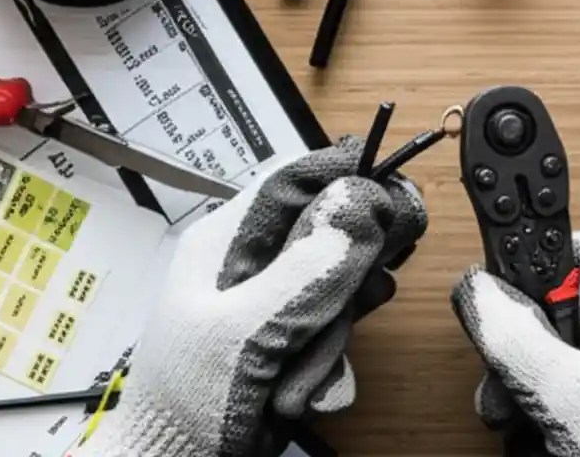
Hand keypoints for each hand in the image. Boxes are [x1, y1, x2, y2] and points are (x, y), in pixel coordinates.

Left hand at [74, 138, 426, 456]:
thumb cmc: (186, 402)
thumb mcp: (246, 332)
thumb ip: (305, 272)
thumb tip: (358, 204)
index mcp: (226, 242)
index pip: (294, 182)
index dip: (345, 177)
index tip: (393, 189)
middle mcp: (252, 266)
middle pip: (328, 234)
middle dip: (346, 278)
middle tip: (363, 295)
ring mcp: (272, 306)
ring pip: (339, 289)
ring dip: (333, 337)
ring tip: (304, 372)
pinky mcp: (289, 343)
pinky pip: (334, 335)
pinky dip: (328, 369)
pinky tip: (305, 394)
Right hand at [453, 230, 579, 456]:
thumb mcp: (562, 390)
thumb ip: (513, 335)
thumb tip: (479, 290)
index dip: (534, 271)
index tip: (503, 308)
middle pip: (576, 315)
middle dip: (529, 357)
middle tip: (504, 395)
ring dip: (547, 395)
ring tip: (529, 434)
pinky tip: (560, 447)